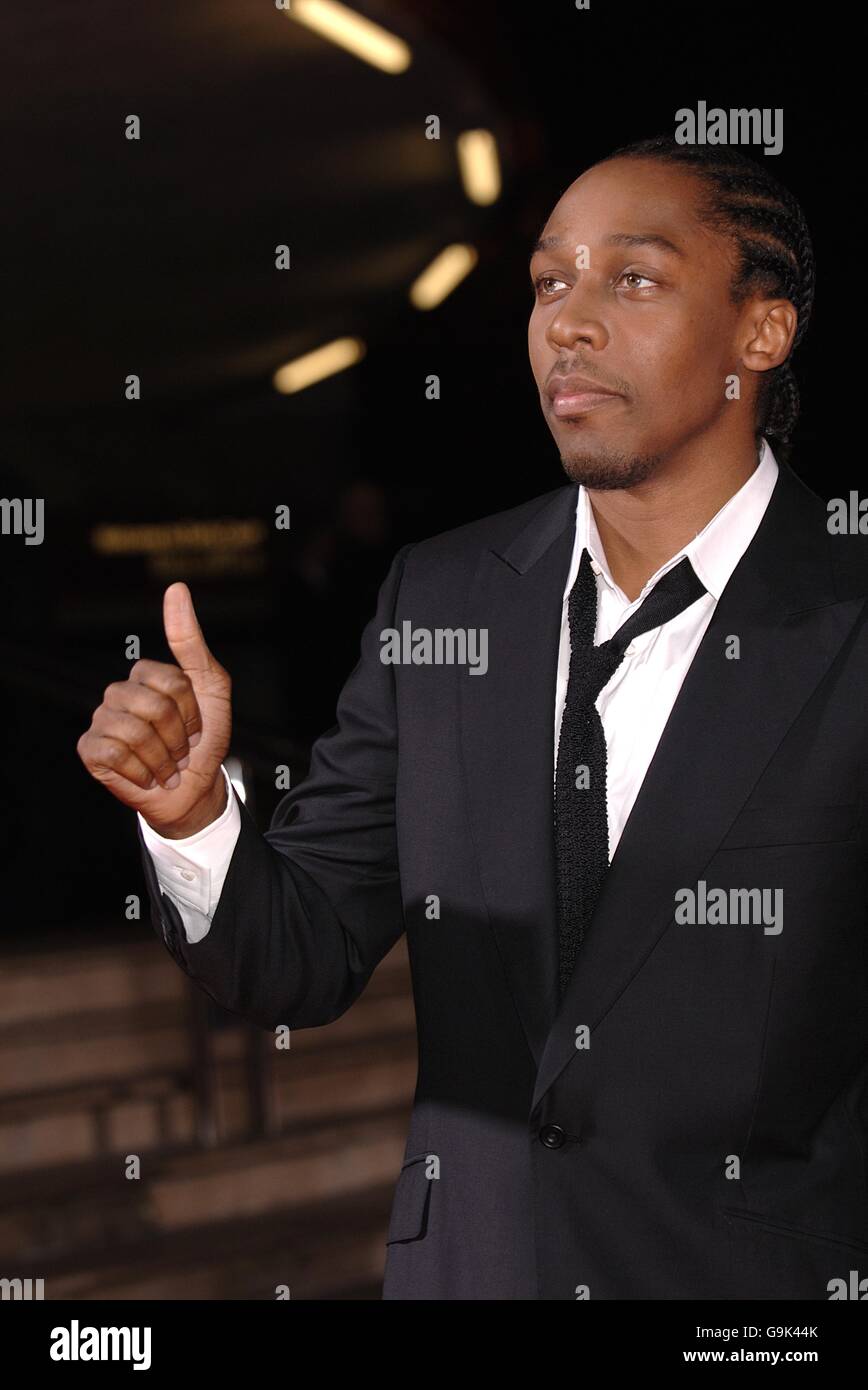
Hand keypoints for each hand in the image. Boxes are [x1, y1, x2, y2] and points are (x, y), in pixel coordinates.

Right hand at [77, 582, 231, 835]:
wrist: (193, 789)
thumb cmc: (203, 738)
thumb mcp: (211, 687)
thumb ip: (192, 641)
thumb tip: (176, 588)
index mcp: (145, 675)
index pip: (171, 681)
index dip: (192, 710)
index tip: (197, 725)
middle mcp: (119, 693)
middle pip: (154, 705)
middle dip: (179, 735)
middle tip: (181, 749)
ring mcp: (102, 720)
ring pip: (135, 731)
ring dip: (163, 757)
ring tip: (167, 764)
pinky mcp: (90, 749)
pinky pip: (115, 752)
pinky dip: (141, 770)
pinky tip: (146, 775)